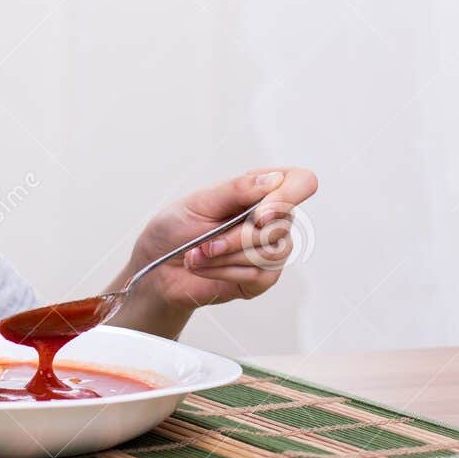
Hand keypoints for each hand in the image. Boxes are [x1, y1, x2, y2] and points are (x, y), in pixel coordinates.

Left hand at [118, 167, 318, 319]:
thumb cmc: (175, 228)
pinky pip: (257, 275)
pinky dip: (223, 272)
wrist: (157, 267)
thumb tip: (274, 179)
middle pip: (280, 226)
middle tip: (204, 242)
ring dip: (224, 256)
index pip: (301, 183)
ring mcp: (270, 250)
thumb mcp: (198, 202)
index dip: (288, 198)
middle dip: (235, 238)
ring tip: (197, 255)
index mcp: (259, 191)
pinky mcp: (262, 278)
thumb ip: (235, 190)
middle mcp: (272, 219)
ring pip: (268, 253)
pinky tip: (204, 268)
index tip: (258, 215)